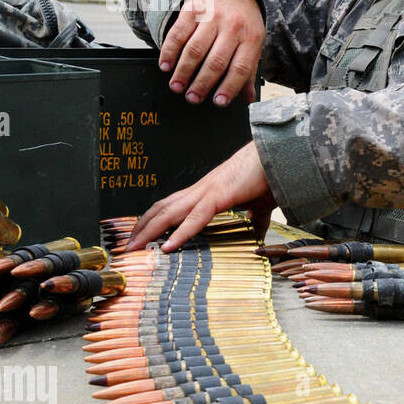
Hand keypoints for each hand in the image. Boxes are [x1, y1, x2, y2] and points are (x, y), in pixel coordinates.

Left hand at [124, 142, 275, 251]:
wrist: (277, 156)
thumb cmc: (267, 175)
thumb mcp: (259, 204)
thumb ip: (255, 219)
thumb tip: (258, 233)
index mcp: (207, 191)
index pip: (171, 206)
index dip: (153, 220)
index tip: (141, 237)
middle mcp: (200, 190)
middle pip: (161, 209)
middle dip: (141, 228)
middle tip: (126, 246)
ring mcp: (207, 191)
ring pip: (169, 213)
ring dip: (149, 231)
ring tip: (134, 248)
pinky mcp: (219, 195)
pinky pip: (195, 217)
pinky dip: (180, 233)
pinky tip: (168, 247)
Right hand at [161, 0, 264, 105]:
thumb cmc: (243, 24)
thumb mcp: (252, 44)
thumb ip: (248, 71)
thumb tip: (247, 100)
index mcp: (252, 38)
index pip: (240, 68)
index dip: (229, 87)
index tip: (218, 102)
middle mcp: (233, 27)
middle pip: (216, 61)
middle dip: (202, 83)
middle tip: (192, 98)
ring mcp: (212, 17)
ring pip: (195, 49)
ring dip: (183, 71)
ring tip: (177, 86)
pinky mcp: (192, 9)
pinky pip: (178, 34)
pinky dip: (170, 52)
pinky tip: (166, 65)